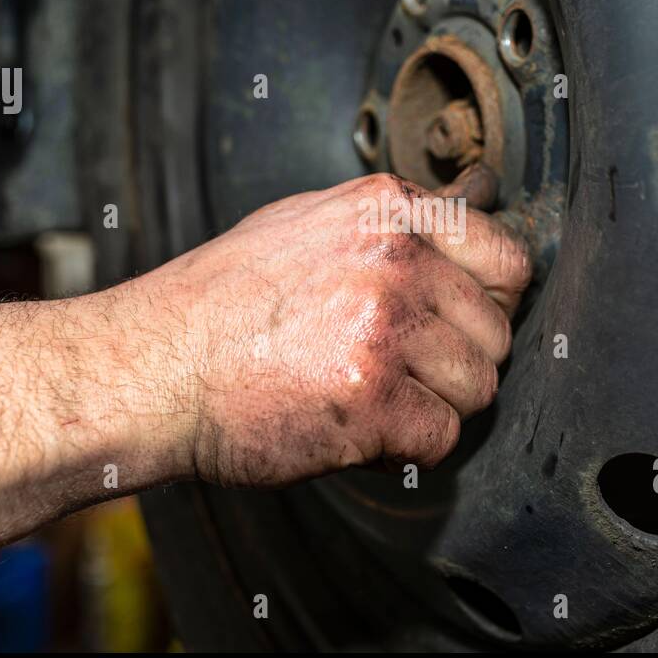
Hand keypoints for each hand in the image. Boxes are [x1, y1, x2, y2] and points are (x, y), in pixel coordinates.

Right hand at [120, 168, 531, 486]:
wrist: (152, 367)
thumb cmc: (217, 303)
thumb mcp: (304, 225)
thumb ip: (387, 227)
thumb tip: (463, 215)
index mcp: (386, 209)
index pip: (505, 257)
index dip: (489, 301)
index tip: (461, 323)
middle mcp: (395, 260)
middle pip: (495, 331)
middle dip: (458, 362)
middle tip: (403, 373)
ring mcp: (386, 328)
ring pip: (478, 386)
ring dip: (435, 405)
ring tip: (374, 399)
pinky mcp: (373, 398)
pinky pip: (442, 436)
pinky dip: (407, 448)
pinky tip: (358, 429)